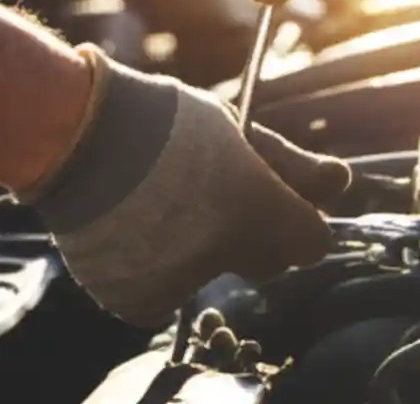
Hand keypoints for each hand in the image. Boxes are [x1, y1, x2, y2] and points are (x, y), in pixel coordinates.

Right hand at [18, 45, 349, 326]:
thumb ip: (291, 164)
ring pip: (211, 278)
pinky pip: (163, 299)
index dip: (300, 221)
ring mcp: (179, 279)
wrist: (77, 133)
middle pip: (268, 265)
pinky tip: (135, 232)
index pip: (314, 242)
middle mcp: (223, 251)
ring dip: (196, 253)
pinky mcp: (138, 300)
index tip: (279, 205)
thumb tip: (342, 181)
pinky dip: (152, 275)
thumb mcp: (235, 128)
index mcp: (256, 205)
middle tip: (210, 199)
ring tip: (158, 205)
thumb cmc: (163, 120)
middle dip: (252, 238)